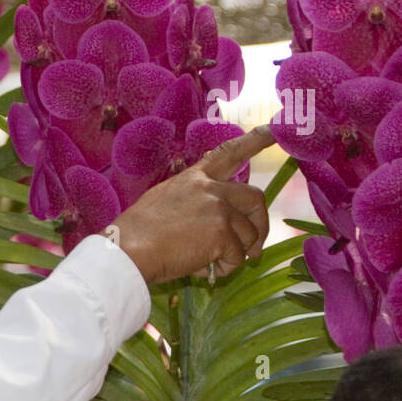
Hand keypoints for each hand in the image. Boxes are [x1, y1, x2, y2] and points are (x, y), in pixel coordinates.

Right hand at [112, 126, 274, 283]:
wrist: (127, 249)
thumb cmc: (137, 234)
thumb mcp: (164, 202)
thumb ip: (194, 202)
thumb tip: (217, 225)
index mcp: (194, 179)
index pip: (228, 153)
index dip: (253, 141)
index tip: (273, 130)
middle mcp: (211, 189)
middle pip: (255, 198)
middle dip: (261, 223)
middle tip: (253, 248)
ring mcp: (219, 209)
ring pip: (249, 234)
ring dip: (236, 254)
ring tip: (211, 264)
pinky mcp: (222, 233)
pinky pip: (237, 257)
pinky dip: (224, 269)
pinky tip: (203, 270)